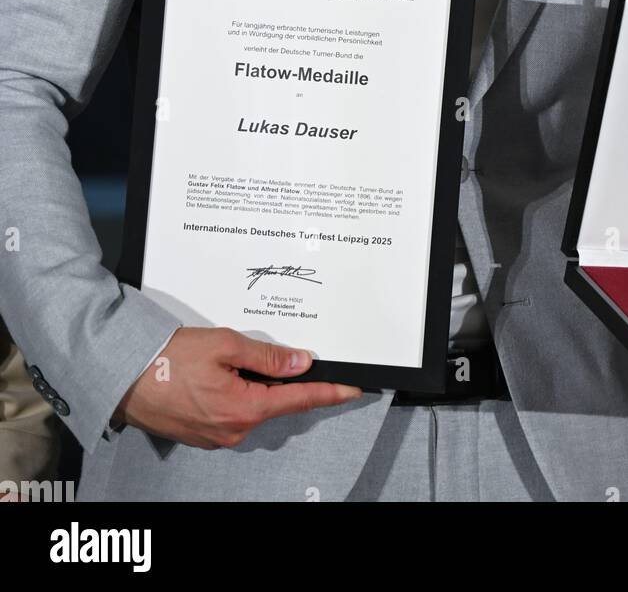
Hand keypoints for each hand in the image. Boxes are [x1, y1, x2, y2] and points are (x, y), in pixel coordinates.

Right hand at [112, 327, 362, 449]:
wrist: (122, 377)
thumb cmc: (166, 360)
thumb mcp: (225, 344)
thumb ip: (267, 356)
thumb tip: (300, 362)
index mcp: (244, 409)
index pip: (299, 400)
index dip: (329, 392)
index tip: (352, 390)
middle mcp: (233, 430)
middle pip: (273, 401)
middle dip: (273, 377)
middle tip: (249, 352)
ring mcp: (217, 436)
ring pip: (251, 405)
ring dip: (247, 383)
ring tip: (217, 360)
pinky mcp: (202, 433)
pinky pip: (230, 411)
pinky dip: (232, 392)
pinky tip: (211, 374)